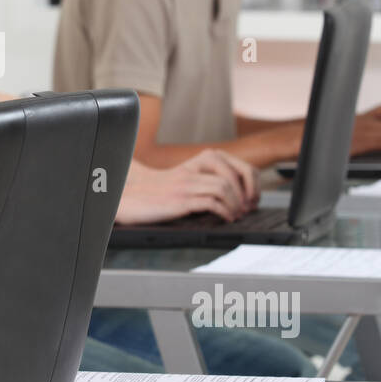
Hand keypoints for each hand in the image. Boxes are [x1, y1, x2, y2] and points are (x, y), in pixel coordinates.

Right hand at [117, 149, 258, 224]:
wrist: (128, 199)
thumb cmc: (156, 194)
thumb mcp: (183, 180)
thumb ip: (205, 181)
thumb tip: (236, 195)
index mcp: (195, 162)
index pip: (233, 163)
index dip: (249, 181)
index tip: (252, 196)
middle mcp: (191, 171)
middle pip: (232, 174)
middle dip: (247, 192)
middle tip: (249, 207)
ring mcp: (185, 185)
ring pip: (223, 187)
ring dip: (236, 204)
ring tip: (237, 215)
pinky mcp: (179, 201)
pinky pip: (209, 203)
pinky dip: (224, 212)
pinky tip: (226, 219)